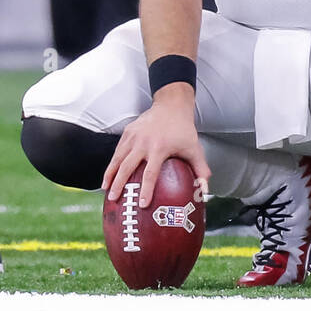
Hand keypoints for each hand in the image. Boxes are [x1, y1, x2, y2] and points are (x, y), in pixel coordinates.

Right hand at [102, 84, 210, 207]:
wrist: (171, 106)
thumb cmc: (183, 130)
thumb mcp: (194, 149)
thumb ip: (201, 170)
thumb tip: (204, 192)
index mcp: (159, 148)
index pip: (150, 173)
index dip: (146, 190)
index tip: (142, 204)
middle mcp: (143, 142)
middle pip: (127, 167)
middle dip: (119, 184)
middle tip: (114, 199)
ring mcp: (133, 136)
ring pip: (117, 158)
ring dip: (110, 174)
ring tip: (106, 189)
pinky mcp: (128, 132)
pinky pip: (118, 150)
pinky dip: (112, 163)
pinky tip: (110, 174)